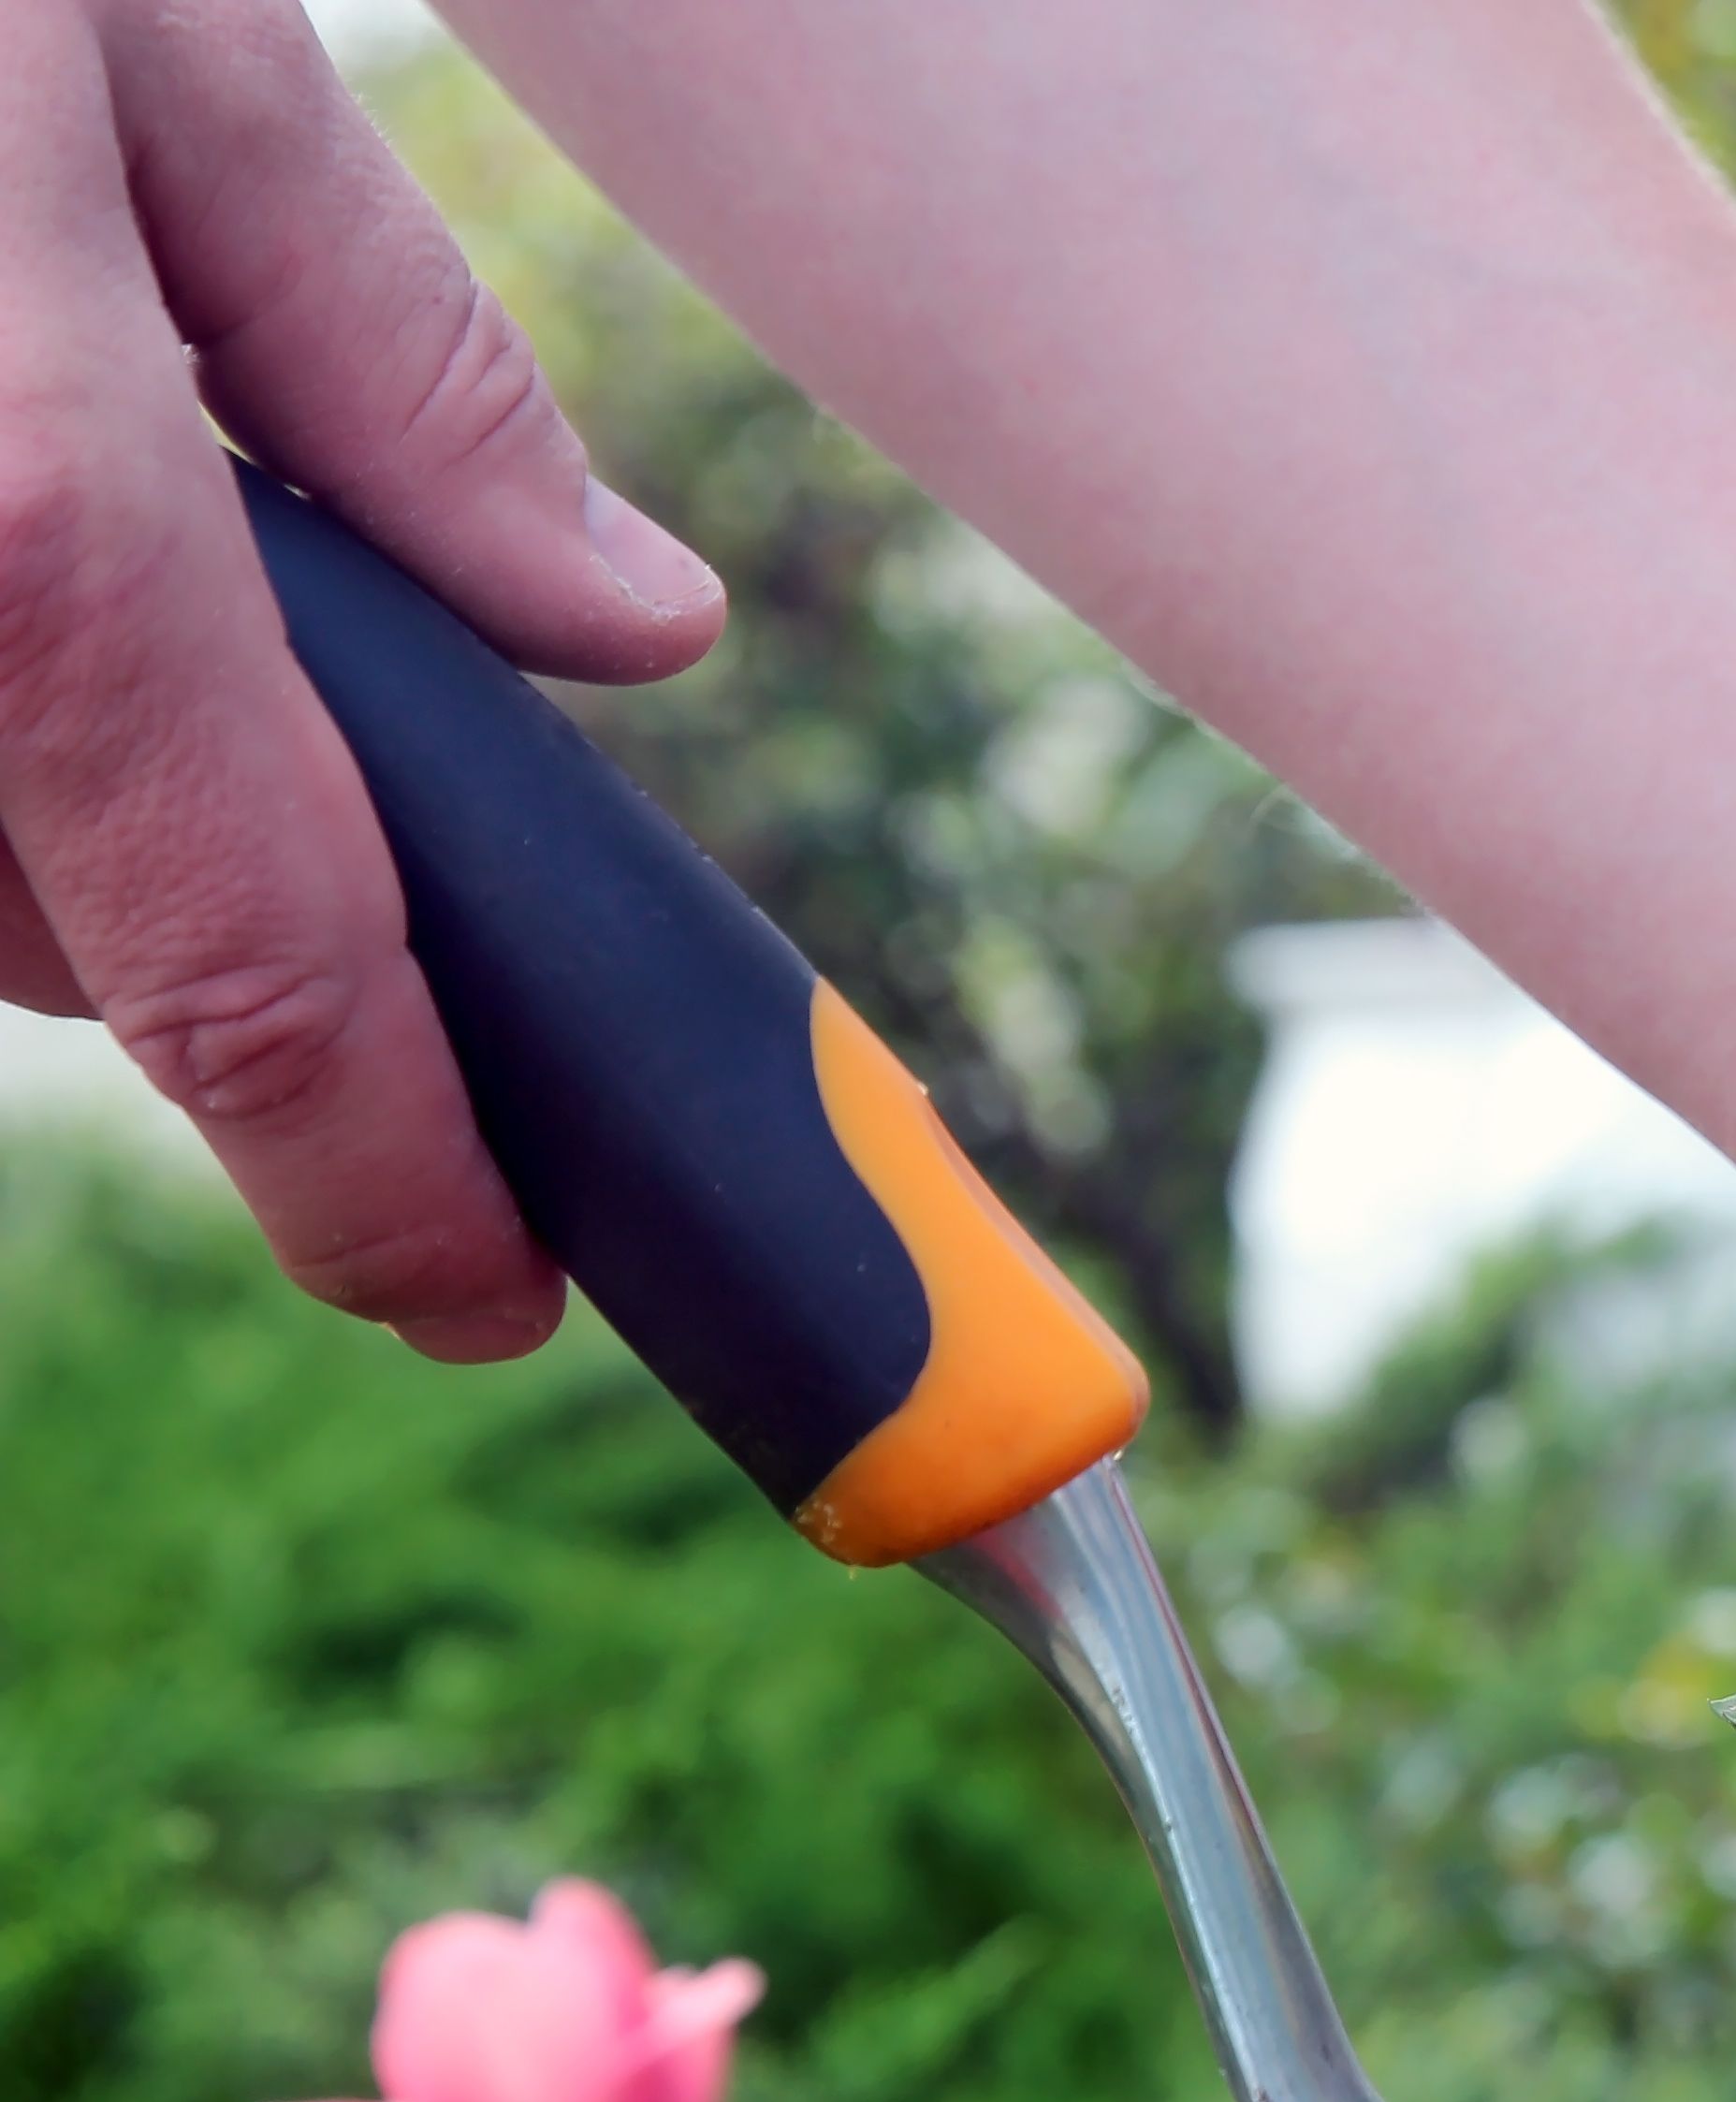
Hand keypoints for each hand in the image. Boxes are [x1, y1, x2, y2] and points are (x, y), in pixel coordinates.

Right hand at [0, 0, 721, 1352]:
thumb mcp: (143, 27)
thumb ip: (391, 361)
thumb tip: (618, 628)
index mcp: (16, 511)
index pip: (259, 975)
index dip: (395, 1186)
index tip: (491, 1284)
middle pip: (74, 936)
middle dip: (225, 888)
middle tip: (296, 700)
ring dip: (36, 787)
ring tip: (35, 494)